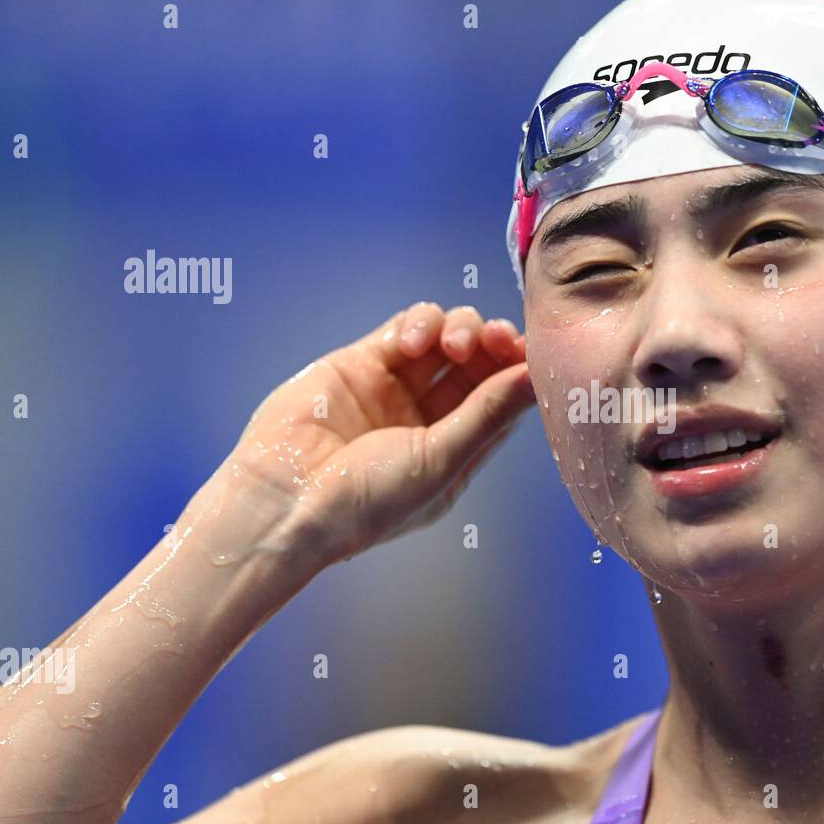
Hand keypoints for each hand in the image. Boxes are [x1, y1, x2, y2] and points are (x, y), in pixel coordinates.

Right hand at [225, 303, 535, 564]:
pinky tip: (415, 341)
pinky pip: (405, 328)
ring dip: (460, 328)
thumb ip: (489, 414)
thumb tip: (538, 379)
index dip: (518, 373)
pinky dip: (420, 323)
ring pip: (446, 337)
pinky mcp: (362, 363)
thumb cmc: (367, 501)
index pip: (502, 400)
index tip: (530, 355)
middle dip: (494, 344)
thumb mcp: (441, 460)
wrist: (286, 500)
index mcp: (455, 451)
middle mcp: (429, 418)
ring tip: (452, 344)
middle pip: (480, 364)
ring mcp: (395, 388)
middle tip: (496, 338)